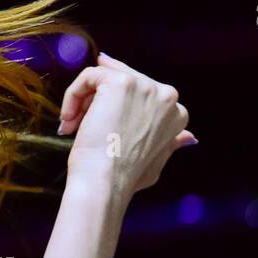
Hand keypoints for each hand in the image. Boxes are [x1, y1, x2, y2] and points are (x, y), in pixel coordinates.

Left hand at [57, 52, 193, 202]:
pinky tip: (68, 118)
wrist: (105, 181)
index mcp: (177, 114)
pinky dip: (72, 94)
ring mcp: (145, 86)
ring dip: (82, 100)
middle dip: (97, 102)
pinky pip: (89, 76)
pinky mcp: (120, 82)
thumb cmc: (124, 177)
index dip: (114, 106)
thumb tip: (190, 138)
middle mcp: (167, 96)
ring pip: (103, 78)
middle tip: (79, 123)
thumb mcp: (156, 161)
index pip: (141, 94)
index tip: (98, 122)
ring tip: (72, 124)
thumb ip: (171, 143)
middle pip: (122, 81)